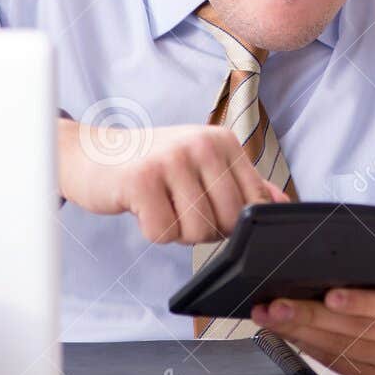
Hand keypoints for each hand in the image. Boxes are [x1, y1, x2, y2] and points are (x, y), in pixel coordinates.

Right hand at [58, 118, 290, 243]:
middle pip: (229, 222)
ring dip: (177, 232)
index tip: (212, 213)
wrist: (91, 153)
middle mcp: (201, 145)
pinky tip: (142, 208)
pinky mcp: (141, 180)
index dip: (237, 223)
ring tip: (161, 206)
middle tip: (179, 210)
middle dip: (205, 231)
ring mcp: (171, 160)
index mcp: (222, 141)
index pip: (256, 202)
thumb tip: (282, 202)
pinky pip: (163, 233)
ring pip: (198, 232)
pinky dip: (152, 231)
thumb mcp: (200, 162)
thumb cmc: (151, 162)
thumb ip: (241, 182)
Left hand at [250, 263, 374, 374]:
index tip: (329, 297)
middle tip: (278, 307)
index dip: (360, 302)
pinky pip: (344, 366)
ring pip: (346, 350)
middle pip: (360, 330)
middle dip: (312, 317)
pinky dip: (314, 350)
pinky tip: (292, 336)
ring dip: (303, 335)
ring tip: (273, 320)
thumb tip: (324, 245)